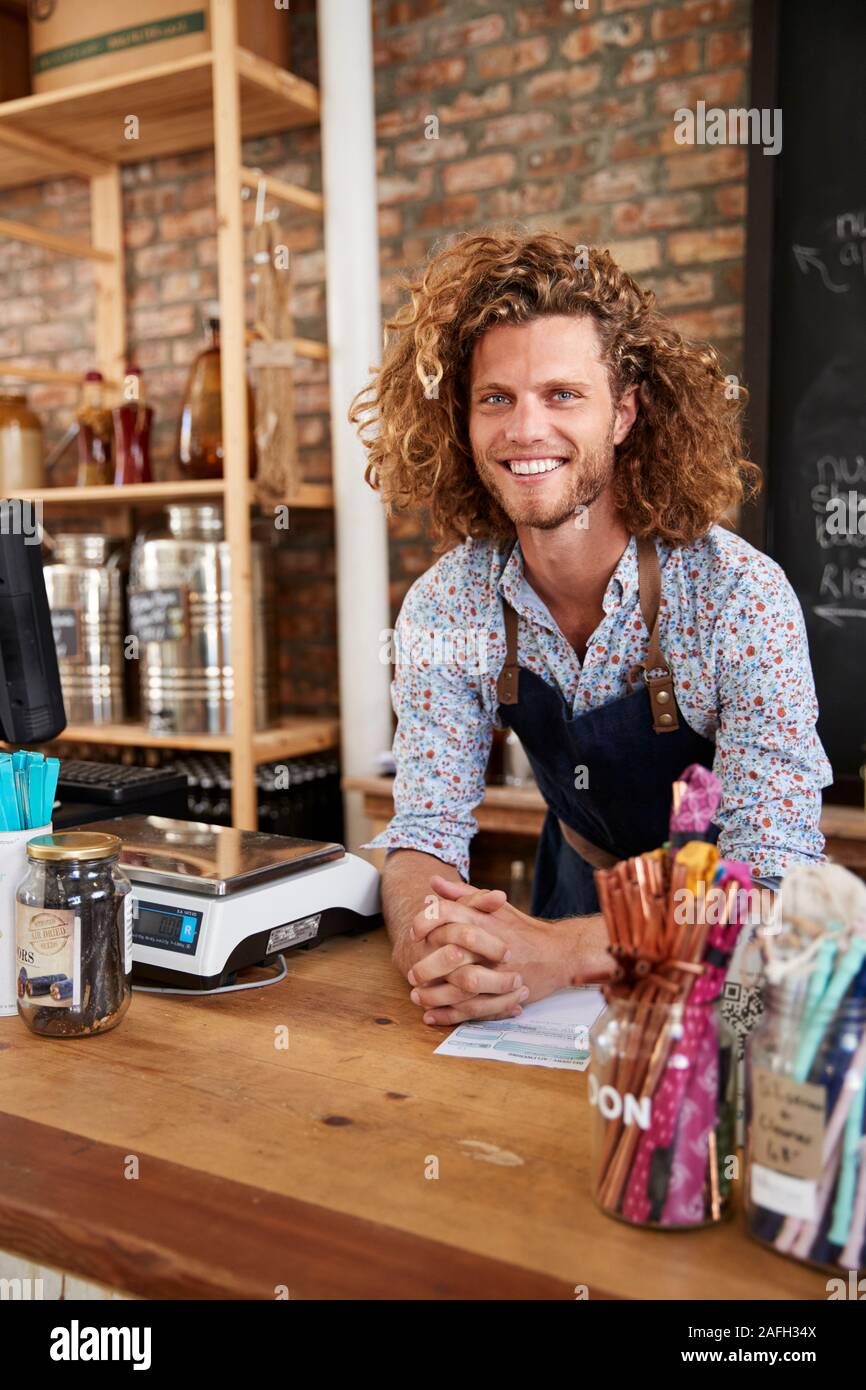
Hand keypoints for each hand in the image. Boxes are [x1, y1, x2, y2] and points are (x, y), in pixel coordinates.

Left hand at [412, 876, 614, 1025]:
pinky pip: (471, 1008)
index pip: (447, 914)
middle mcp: (490, 944)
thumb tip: (434, 882)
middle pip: (450, 954)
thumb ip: (463, 895)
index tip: (413, 934)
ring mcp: (498, 971)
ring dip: (433, 995)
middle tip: (411, 973)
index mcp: (485, 920)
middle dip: (425, 967)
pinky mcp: (504, 994)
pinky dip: (448, 1014)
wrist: (558, 953)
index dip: (425, 922)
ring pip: (459, 986)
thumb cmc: (523, 930)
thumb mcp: (495, 907)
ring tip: (417, 996)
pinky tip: (431, 1015)